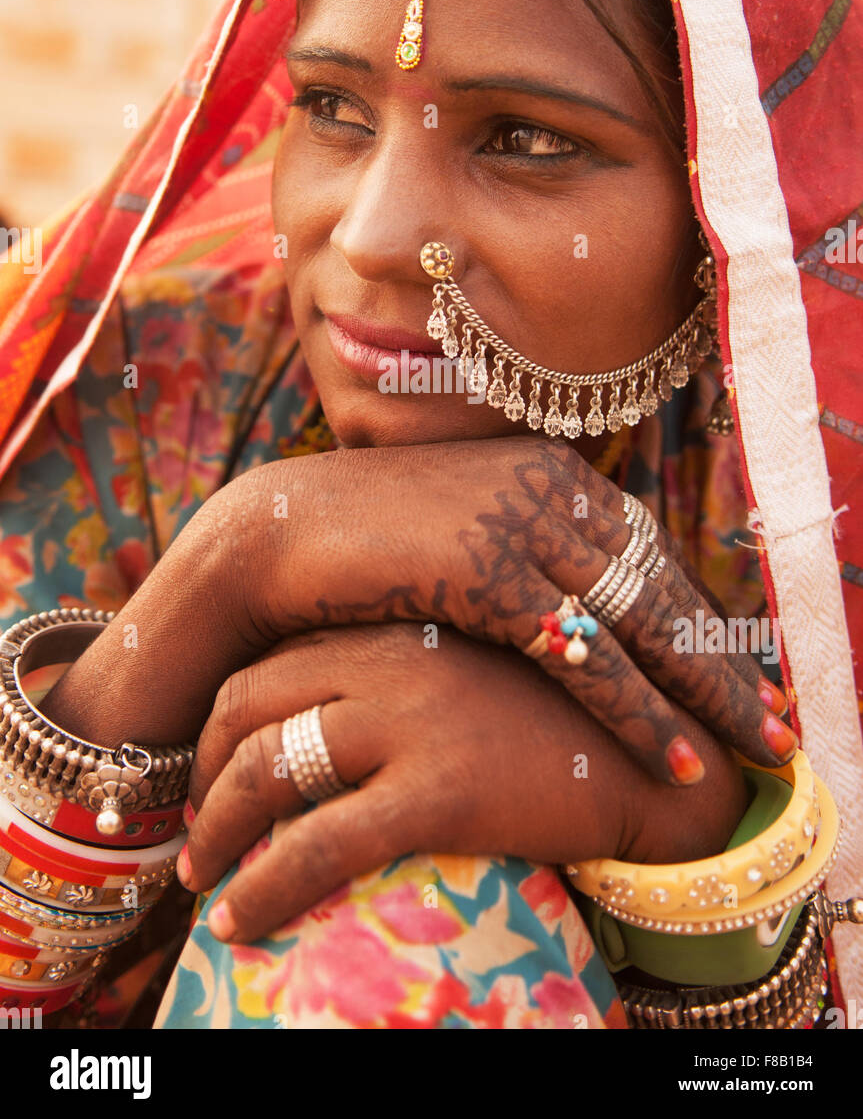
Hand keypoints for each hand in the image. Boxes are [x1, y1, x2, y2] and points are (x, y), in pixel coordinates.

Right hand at [42, 436, 793, 782]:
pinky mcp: (489, 574)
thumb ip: (522, 547)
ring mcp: (522, 527)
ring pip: (643, 625)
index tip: (742, 665)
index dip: (702, 615)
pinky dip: (639, 711)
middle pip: (665, 588)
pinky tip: (678, 755)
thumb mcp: (461, 528)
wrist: (272, 532)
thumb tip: (568, 600)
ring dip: (708, 694)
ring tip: (761, 748)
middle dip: (726, 660)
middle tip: (779, 720)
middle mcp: (551, 488)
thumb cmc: (361, 540)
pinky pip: (586, 657)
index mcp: (549, 470)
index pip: (650, 552)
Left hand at [178, 623, 746, 943]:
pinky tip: (236, 924)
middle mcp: (392, 659)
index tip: (213, 766)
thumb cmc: (568, 717)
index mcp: (399, 622)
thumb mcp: (481, 662)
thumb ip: (411, 662)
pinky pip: (316, 844)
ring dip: (214, 830)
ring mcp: (414, 720)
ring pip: (268, 767)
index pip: (273, 658)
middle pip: (250, 703)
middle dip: (202, 770)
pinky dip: (261, 887)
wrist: (662, 760)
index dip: (226, 719)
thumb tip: (338, 709)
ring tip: (201, 880)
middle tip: (194, 828)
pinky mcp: (440, 788)